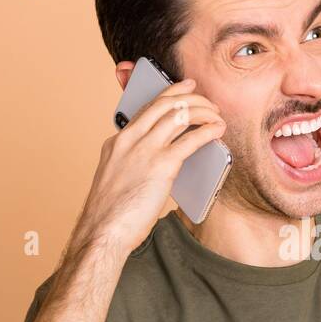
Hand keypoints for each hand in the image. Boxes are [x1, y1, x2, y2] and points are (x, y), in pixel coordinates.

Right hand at [73, 78, 225, 255]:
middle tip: (207, 99)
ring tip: (216, 115)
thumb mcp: (117, 179)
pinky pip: (190, 139)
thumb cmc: (111, 216)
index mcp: (117, 142)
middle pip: (163, 104)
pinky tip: (218, 130)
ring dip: (203, 111)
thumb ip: (135, 165)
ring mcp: (144, 150)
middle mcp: (129, 140)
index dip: (169, 95)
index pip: (146, 109)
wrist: (102, 233)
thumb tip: (162, 164)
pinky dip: (208, 131)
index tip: (184, 89)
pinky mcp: (161, 165)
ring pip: (179, 115)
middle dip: (190, 97)